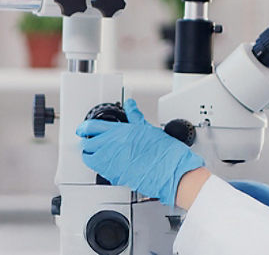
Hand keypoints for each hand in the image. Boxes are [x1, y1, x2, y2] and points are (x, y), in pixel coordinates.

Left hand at [76, 99, 204, 206]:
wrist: (169, 170)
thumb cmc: (163, 151)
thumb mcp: (147, 128)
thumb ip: (135, 117)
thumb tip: (130, 106)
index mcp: (119, 132)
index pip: (91, 126)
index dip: (84, 127)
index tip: (84, 129)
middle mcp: (111, 146)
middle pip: (87, 143)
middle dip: (88, 142)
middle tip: (93, 141)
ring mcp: (110, 162)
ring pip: (88, 158)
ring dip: (91, 155)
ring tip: (99, 154)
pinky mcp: (113, 176)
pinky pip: (98, 171)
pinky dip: (100, 167)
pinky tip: (110, 164)